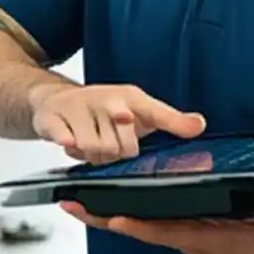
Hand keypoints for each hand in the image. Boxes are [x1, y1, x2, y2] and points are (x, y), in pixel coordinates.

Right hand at [27, 83, 205, 164]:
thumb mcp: (141, 111)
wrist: (59, 98)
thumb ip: (170, 120)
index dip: (164, 122)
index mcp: (129, 98)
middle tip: (108, 144)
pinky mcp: (54, 117)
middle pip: (119, 148)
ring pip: (93, 150)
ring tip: (90, 143)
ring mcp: (77, 107)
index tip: (162, 125)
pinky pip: (66, 142)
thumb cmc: (105, 108)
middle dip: (113, 154)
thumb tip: (200, 124)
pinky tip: (70, 141)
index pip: (151, 112)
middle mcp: (105, 99)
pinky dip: (69, 148)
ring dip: (91, 155)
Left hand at [60, 203, 253, 253]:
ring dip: (104, 214)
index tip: (116, 218)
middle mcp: (182, 236)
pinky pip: (144, 220)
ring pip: (135, 223)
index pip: (164, 230)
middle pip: (135, 226)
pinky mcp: (178, 230)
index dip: (139, 226)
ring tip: (74, 199)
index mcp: (201, 236)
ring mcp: (178, 234)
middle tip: (70, 203)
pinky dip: (122, 211)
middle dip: (101, 217)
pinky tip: (104, 201)